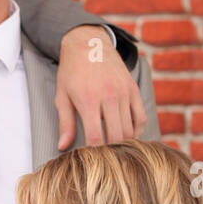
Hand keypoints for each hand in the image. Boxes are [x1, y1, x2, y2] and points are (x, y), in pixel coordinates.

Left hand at [55, 26, 147, 149]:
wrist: (88, 43)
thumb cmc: (71, 72)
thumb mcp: (62, 96)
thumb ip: (65, 123)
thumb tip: (62, 147)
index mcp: (89, 100)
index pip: (96, 138)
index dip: (94, 153)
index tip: (90, 160)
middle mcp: (109, 96)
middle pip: (117, 136)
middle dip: (110, 152)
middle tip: (103, 160)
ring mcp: (124, 93)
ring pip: (130, 129)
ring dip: (123, 143)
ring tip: (114, 151)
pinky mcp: (133, 89)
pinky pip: (141, 117)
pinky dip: (136, 131)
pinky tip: (127, 137)